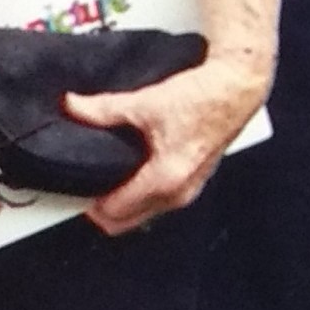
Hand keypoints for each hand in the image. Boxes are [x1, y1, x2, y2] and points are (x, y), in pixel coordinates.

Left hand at [66, 51, 270, 235]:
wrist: (236, 87)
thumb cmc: (203, 97)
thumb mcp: (145, 102)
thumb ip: (103, 108)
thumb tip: (72, 106)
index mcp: (164, 179)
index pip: (112, 213)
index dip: (87, 200)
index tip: (75, 182)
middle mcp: (177, 194)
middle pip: (125, 221)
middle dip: (102, 206)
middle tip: (86, 178)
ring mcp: (188, 191)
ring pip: (142, 212)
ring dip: (123, 199)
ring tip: (108, 170)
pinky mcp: (193, 182)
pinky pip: (157, 200)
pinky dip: (141, 191)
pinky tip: (133, 165)